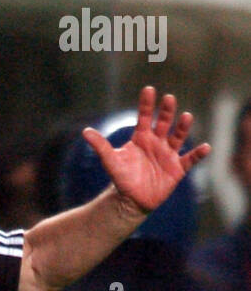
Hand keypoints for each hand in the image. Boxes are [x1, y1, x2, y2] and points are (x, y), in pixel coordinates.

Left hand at [83, 87, 209, 215]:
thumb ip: (101, 146)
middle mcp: (157, 142)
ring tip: (186, 117)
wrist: (131, 201)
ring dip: (183, 127)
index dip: (146, 104)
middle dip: (166, 111)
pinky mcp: (177, 169)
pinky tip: (205, 147)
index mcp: (142, 137)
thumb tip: (85, 132)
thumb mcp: (111, 161)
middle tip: (169, 99)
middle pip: (164, 122)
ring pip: (178, 137)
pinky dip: (198, 154)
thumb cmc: (122, 178)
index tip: (148, 89)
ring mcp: (168, 154)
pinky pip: (190, 159)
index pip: (144, 116)